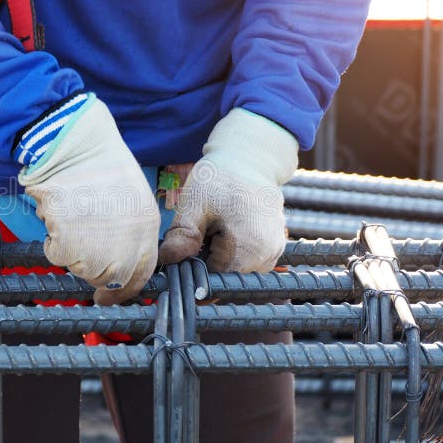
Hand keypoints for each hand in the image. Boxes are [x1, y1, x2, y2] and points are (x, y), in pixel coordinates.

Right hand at [19, 97, 159, 303]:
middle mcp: (125, 247)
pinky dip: (53, 240)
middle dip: (92, 268)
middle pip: (105, 279)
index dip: (120, 290)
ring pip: (79, 268)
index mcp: (146, 233)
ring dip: (72, 250)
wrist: (75, 147)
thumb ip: (133, 235)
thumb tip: (120, 265)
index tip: (107, 298)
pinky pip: (56, 254)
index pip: (138, 278)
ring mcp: (95, 248)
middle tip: (81, 243)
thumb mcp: (135, 200)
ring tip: (75, 215)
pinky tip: (61, 214)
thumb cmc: (102, 166)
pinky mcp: (66, 243)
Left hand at [159, 108, 297, 272]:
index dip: (195, 275)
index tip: (183, 257)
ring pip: (237, 274)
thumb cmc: (220, 179)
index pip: (216, 284)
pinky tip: (224, 234)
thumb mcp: (194, 204)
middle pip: (228, 281)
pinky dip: (233, 255)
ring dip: (221, 262)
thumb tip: (167, 262)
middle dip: (208, 268)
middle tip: (197, 239)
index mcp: (250, 248)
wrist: (249, 159)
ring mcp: (274, 252)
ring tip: (212, 234)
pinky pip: (248, 264)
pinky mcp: (274, 247)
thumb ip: (182, 237)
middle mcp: (268, 256)